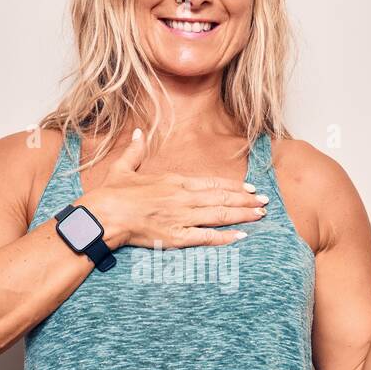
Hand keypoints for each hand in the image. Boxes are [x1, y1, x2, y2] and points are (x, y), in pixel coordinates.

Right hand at [75, 128, 268, 249]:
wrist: (104, 214)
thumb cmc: (111, 193)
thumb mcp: (124, 167)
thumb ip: (135, 150)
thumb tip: (139, 133)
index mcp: (174, 181)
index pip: (211, 182)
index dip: (233, 186)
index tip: (250, 188)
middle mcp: (182, 197)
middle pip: (221, 197)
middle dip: (246, 200)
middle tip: (266, 202)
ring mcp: (181, 217)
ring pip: (219, 214)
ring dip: (242, 214)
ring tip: (260, 215)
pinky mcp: (176, 236)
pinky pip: (206, 236)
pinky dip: (225, 236)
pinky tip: (241, 236)